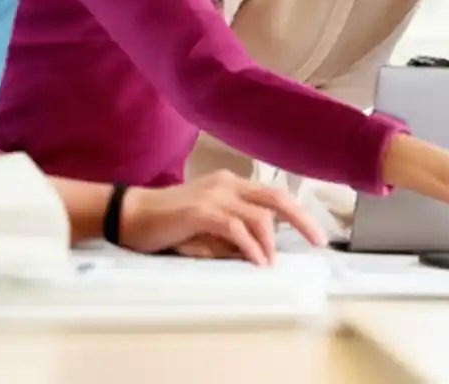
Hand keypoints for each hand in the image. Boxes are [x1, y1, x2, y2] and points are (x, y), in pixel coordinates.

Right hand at [116, 171, 325, 265]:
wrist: (129, 216)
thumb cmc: (168, 224)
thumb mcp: (207, 230)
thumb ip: (234, 236)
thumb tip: (260, 252)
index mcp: (231, 183)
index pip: (273, 194)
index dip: (297, 213)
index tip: (315, 233)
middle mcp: (227, 184)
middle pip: (276, 198)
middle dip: (302, 220)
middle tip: (319, 241)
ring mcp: (215, 195)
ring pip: (259, 215)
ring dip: (270, 242)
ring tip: (271, 264)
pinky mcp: (202, 211)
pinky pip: (236, 228)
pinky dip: (251, 246)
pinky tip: (257, 261)